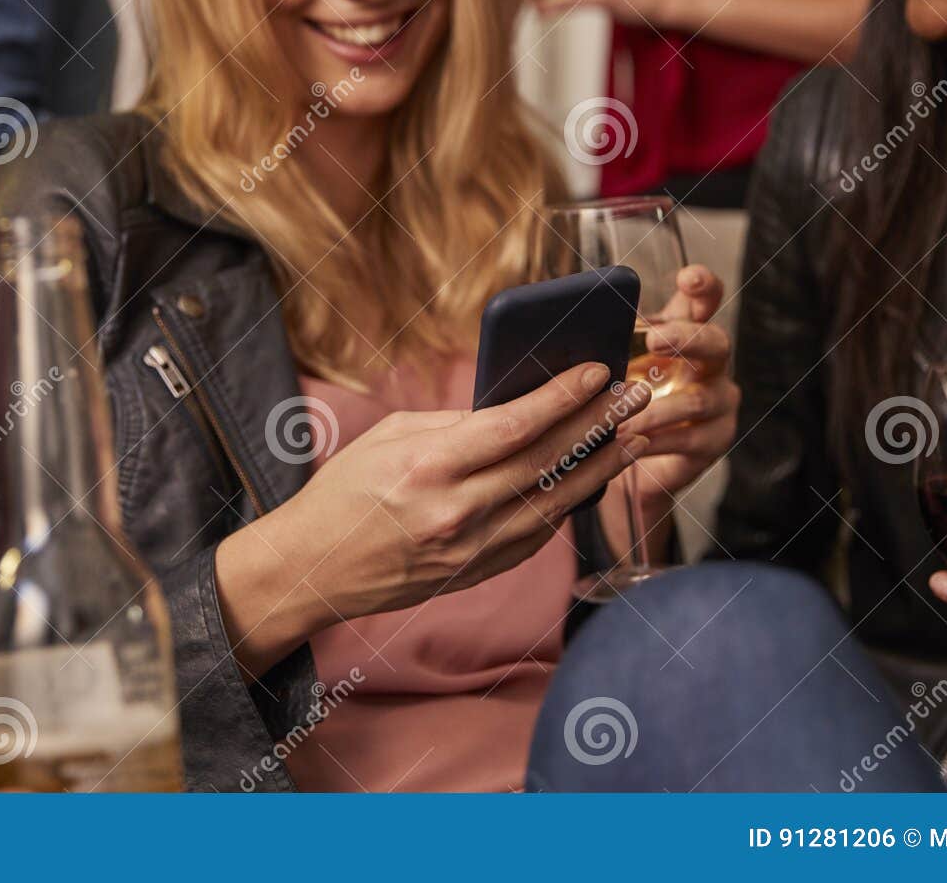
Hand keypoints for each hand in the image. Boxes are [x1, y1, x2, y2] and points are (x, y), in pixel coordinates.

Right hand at [228, 362, 653, 643]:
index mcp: (429, 466)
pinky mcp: (476, 574)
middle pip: (546, 463)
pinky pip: (537, 536)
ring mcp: (470, 550)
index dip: (563, 397)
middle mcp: (456, 512)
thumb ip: (457, 425)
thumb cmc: (345, 490)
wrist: (314, 568)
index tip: (598, 372)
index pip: (515, 426)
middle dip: (598, 426)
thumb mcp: (391, 437)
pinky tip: (591, 480)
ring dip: (600, 469)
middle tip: (633, 398)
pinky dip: (568, 505)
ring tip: (633, 438)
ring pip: (555, 505)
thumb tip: (518, 408)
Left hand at [615, 264, 739, 498]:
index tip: (687, 277)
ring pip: (698, 399)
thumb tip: (570, 323)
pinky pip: (688, 439)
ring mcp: (719, 403)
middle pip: (715, 343)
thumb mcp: (609, 365)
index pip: (705, 301)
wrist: (625, 459)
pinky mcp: (714, 441)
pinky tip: (629, 442)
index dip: (703, 285)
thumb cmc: (616, 400)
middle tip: (654, 339)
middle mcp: (711, 365)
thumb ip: (603, 342)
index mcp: (687, 335)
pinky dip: (655, 440)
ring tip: (622, 413)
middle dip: (684, 339)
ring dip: (656, 407)